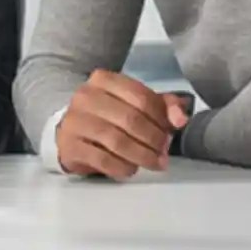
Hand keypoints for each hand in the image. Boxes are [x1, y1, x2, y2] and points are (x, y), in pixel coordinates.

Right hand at [57, 70, 189, 180]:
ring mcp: (74, 120)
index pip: (141, 97)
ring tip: (154, 163)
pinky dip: (122, 167)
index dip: (162, 117)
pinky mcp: (69, 145)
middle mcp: (85, 96)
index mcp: (103, 80)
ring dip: (142, 155)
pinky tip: (131, 169)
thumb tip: (181, 118)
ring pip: (117, 140)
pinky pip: (102, 160)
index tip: (171, 132)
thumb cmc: (107, 116)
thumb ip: (163, 106)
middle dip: (154, 139)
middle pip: (131, 119)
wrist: (69, 131)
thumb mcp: (135, 104)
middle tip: (164, 152)